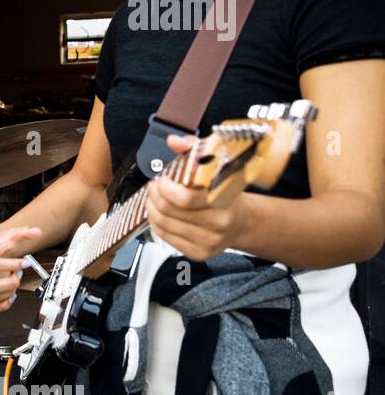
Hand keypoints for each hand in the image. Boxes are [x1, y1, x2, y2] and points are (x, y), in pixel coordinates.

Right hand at [0, 225, 42, 311]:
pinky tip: (12, 297)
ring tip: (16, 282)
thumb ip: (24, 233)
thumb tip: (37, 232)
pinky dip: (2, 306)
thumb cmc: (0, 244)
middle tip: (18, 275)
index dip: (12, 265)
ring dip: (8, 293)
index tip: (26, 262)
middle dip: (10, 283)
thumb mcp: (11, 234)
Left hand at [144, 133, 247, 260]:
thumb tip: (174, 141)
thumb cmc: (226, 191)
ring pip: (164, 225)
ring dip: (152, 209)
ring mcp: (209, 241)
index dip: (166, 189)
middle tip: (154, 186)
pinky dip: (156, 224)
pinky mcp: (199, 253)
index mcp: (225, 200)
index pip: (186, 199)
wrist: (242, 221)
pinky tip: (159, 213)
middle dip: (155, 196)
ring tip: (154, 198)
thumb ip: (193, 149)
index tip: (162, 179)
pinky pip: (166, 238)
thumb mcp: (215, 164)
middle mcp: (219, 223)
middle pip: (170, 212)